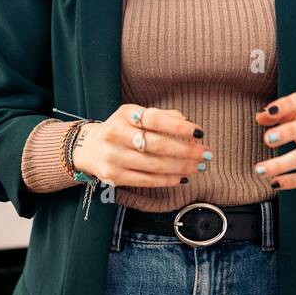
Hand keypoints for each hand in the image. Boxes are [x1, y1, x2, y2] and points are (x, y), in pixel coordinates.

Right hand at [71, 105, 210, 188]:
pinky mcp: (114, 176)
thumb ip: (163, 116)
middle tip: (205, 154)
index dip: (179, 126)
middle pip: (157, 144)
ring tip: (198, 166)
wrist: (90, 148)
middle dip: (186, 151)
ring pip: (154, 165)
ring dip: (181, 167)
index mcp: (125, 114)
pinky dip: (167, 180)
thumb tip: (189, 126)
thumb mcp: (137, 115)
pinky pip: (147, 180)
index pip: (155, 119)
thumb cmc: (123, 129)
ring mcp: (113, 157)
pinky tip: (181, 177)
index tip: (199, 133)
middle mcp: (116, 134)